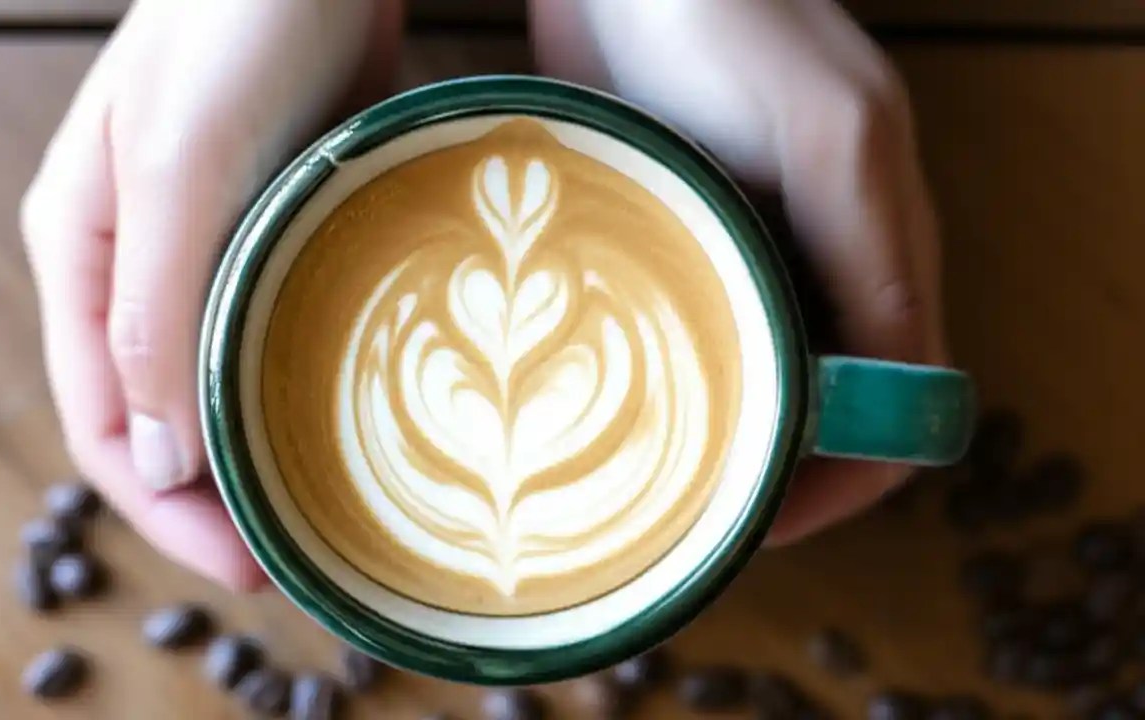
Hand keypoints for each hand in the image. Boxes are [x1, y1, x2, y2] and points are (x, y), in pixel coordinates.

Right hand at [21, 0, 400, 587]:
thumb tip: (157, 456)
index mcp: (82, 254)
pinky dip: (305, 385)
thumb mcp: (179, 164)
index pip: (98, 418)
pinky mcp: (279, 229)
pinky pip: (279, 331)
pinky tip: (355, 418)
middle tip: (288, 557)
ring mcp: (212, 248)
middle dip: (213, 500)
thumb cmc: (239, 22)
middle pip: (159, 415)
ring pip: (220, 381)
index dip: (161, 510)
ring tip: (325, 511)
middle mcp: (137, 265)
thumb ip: (154, 309)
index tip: (237, 567)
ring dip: (261, 450)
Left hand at [532, 0, 946, 542]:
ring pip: (765, 367)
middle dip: (779, 466)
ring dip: (726, 424)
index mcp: (882, 229)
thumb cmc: (719, 17)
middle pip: (835, 395)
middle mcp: (830, 245)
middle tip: (690, 514)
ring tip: (650, 473)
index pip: (902, 392)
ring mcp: (759, 235)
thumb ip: (867, 249)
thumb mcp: (820, 130)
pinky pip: (704, 323)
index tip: (756, 521)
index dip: (846, 474)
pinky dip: (680, 372)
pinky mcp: (696, 220)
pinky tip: (623, 393)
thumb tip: (890, 384)